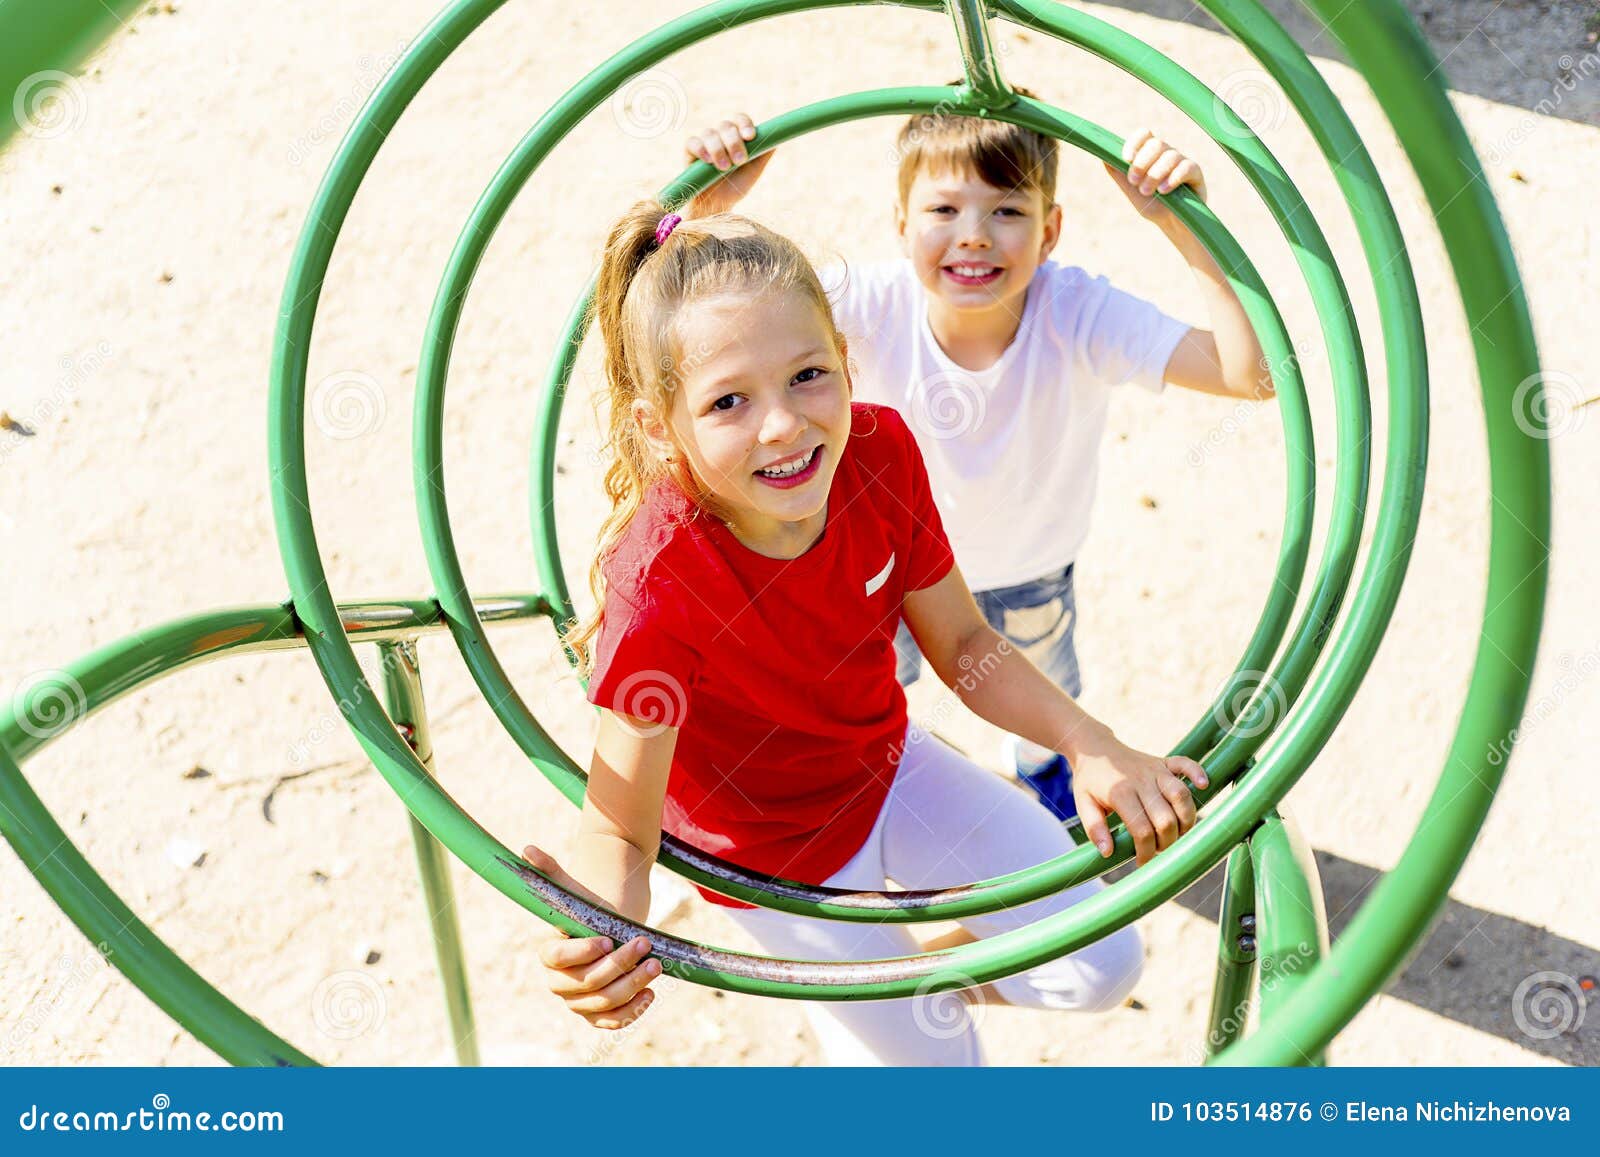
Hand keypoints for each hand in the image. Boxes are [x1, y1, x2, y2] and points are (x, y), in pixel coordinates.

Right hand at [524, 844, 661, 1029]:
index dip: (582, 952)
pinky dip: (632, 1011)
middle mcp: (559, 983)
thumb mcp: (574, 890)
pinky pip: (613, 1021)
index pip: (558, 959)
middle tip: (644, 944)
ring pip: (604, 1002)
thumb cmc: (590, 910)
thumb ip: (551, 871)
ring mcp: (579, 1002)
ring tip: (655, 964)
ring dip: (632, 985)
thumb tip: (527, 850)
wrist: (610, 930)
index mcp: (548, 954)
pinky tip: (651, 993)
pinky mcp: (598, 1014)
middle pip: (587, 983)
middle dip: (619, 964)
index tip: (608, 938)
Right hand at [684, 113, 773, 216]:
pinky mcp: (690, 152)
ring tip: (724, 168)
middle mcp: (720, 136)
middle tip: (739, 161)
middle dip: (734, 142)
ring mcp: (704, 142)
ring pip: (710, 133)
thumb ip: (763, 155)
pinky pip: (692, 142)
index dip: (744, 124)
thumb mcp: (753, 172)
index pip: (739, 120)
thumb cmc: (735, 188)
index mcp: (736, 137)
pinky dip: (701, 149)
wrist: (716, 207)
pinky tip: (708, 161)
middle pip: (726, 125)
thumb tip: (776, 138)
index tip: (750, 137)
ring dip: (719, 149)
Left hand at [1067, 736, 1208, 864]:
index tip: (1142, 861)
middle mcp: (1141, 781)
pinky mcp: (1164, 762)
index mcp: (1120, 793)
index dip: (1146, 851)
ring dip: (1187, 819)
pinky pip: (1186, 764)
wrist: (1095, 748)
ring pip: (1181, 795)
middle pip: (1166, 818)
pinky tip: (1204, 786)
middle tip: (1159, 848)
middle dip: (1167, 842)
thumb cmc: (1090, 780)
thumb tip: (1108, 853)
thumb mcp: (1083, 804)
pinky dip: (1197, 773)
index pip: (1142, 830)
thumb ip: (1094, 829)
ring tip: (1179, 833)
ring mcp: (1155, 770)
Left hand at [1106, 128, 1205, 224]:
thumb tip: (1103, 156)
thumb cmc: (1152, 204)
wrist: (1172, 223)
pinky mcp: (1195, 173)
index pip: (1144, 135)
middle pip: (1156, 144)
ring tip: (1148, 192)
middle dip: (1142, 163)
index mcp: (1151, 154)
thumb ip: (1118, 173)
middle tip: (1134, 182)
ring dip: (1155, 174)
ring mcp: (1182, 161)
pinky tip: (1164, 191)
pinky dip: (1173, 178)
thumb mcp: (1130, 190)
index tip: (1126, 159)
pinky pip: (1186, 167)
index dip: (1134, 143)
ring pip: (1170, 156)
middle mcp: (1167, 153)